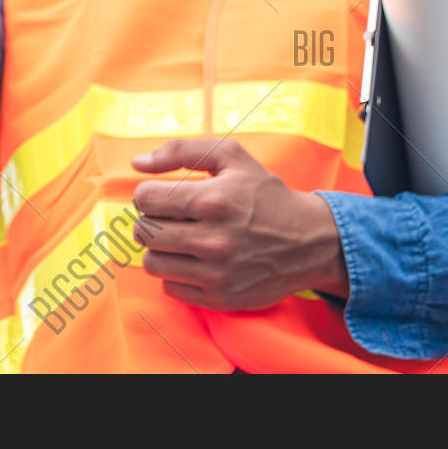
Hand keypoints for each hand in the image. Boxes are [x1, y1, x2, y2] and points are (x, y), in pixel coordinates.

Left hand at [130, 138, 348, 310]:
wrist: (310, 242)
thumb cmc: (266, 195)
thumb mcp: (232, 157)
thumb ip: (181, 150)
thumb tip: (137, 163)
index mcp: (214, 200)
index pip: (145, 199)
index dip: (148, 194)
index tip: (162, 196)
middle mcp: (213, 240)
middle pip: (144, 232)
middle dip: (150, 221)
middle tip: (169, 218)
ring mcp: (216, 274)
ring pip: (152, 263)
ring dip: (159, 249)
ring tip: (179, 239)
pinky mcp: (220, 298)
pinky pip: (170, 288)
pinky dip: (176, 274)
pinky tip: (194, 260)